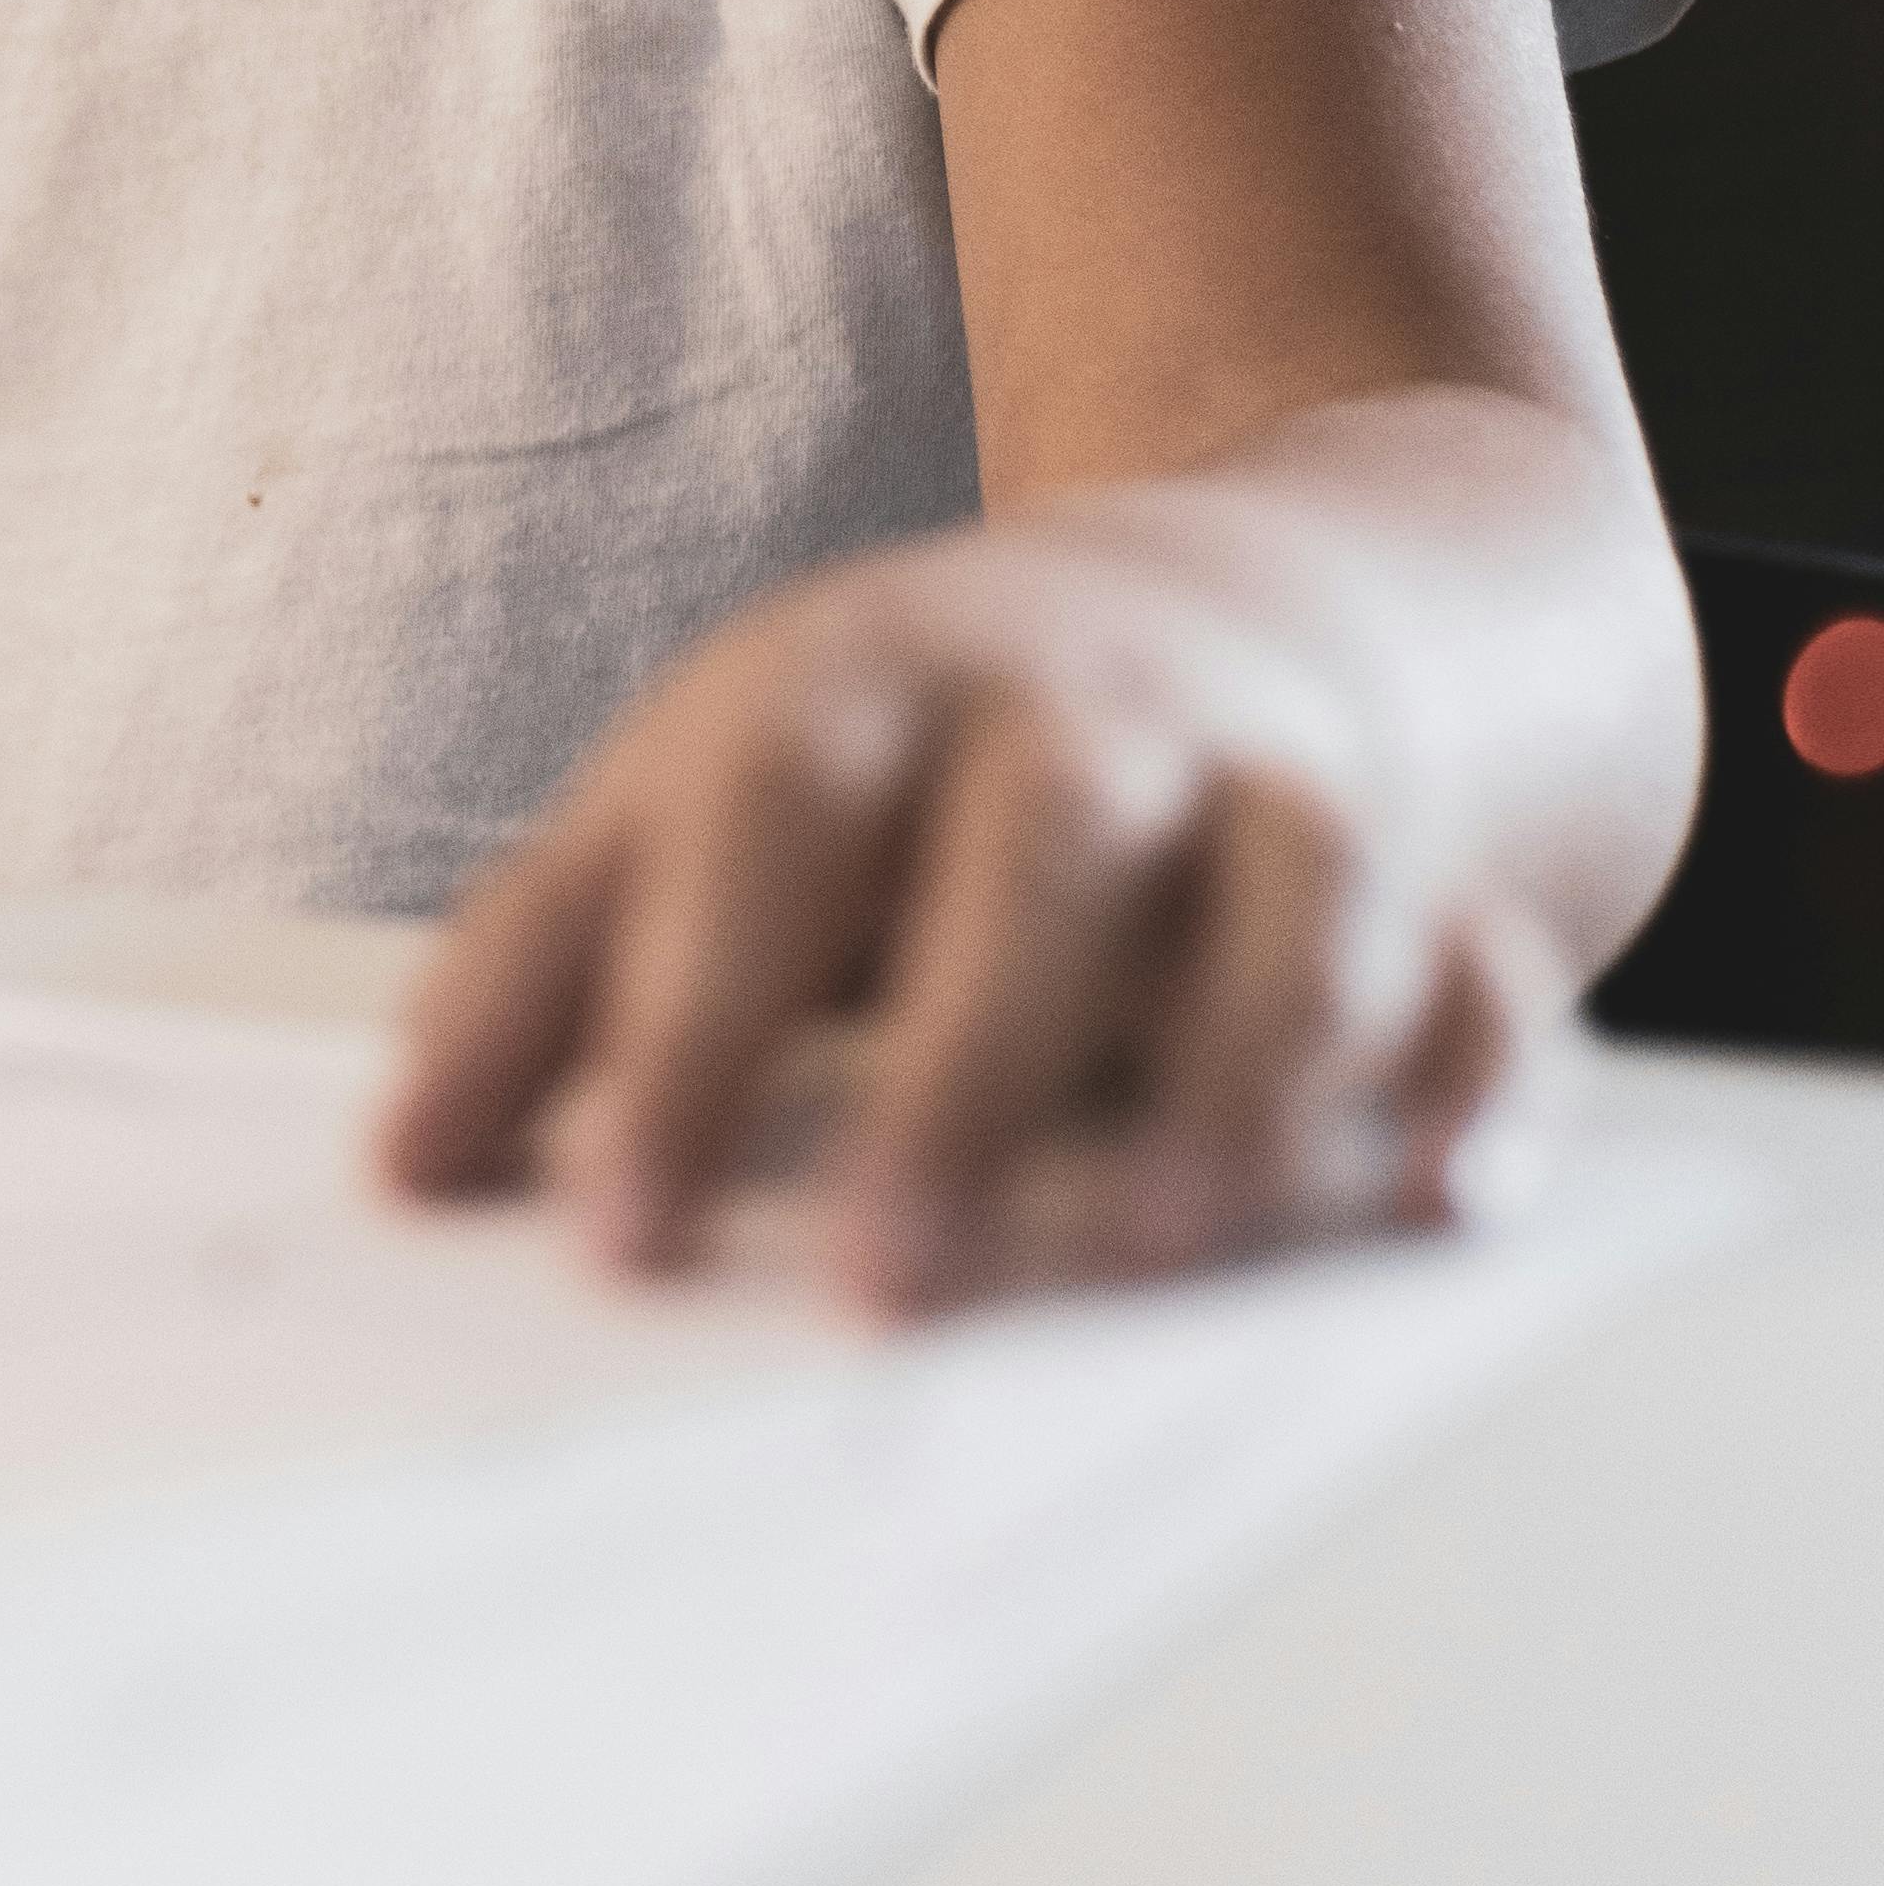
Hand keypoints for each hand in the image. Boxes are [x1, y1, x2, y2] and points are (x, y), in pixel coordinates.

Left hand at [379, 490, 1534, 1310]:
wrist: (1244, 602)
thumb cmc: (915, 755)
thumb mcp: (706, 796)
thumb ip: (548, 969)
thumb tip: (397, 1166)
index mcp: (866, 694)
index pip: (757, 840)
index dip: (684, 1025)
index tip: (617, 1230)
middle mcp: (1085, 726)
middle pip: (1028, 861)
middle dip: (959, 1071)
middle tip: (880, 1282)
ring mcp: (1281, 795)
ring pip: (1286, 917)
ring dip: (1231, 1082)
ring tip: (1152, 1251)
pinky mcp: (1446, 887)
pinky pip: (1488, 988)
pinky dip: (1476, 1094)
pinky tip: (1432, 1208)